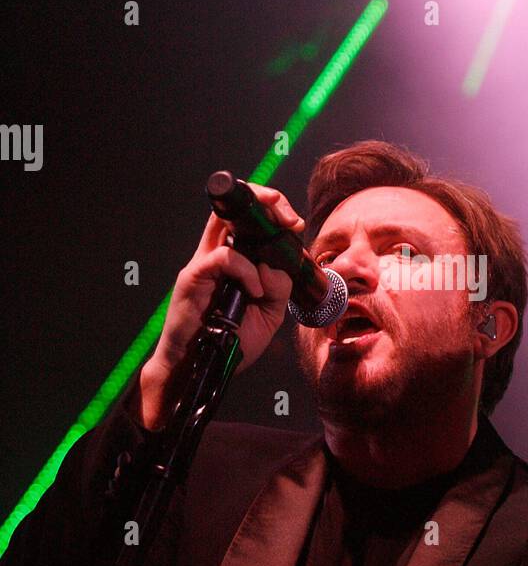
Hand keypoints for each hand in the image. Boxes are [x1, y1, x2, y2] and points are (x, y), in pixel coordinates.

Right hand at [135, 184, 303, 428]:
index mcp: (236, 259)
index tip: (295, 225)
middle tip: (291, 218)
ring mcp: (203, 263)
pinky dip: (246, 272)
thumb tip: (278, 265)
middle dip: (267, 200)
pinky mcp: (193, 276)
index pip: (249, 219)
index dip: (273, 211)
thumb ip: (279, 288)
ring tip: (283, 230)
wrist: (200, 365)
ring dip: (257, 217)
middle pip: (235, 208)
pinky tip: (255, 292)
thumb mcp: (268, 314)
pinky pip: (224, 259)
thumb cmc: (231, 340)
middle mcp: (218, 253)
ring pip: (224, 220)